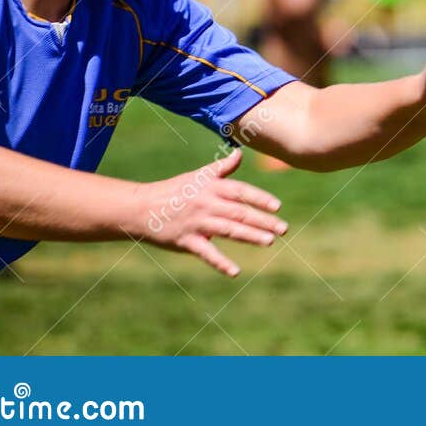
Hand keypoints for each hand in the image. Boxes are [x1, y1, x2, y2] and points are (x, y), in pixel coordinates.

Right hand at [132, 149, 288, 276]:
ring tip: (269, 241)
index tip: (277, 207)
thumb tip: (240, 153)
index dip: (259, 199)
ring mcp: (197, 223)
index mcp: (211, 188)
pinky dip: (220, 263)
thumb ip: (222, 168)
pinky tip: (235, 272)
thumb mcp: (198, 175)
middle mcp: (207, 204)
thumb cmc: (175, 190)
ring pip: (228, 230)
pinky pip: (206, 253)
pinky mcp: (186, 241)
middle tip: (284, 228)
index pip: (241, 192)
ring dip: (250, 236)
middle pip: (239, 213)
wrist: (141, 208)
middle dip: (263, 221)